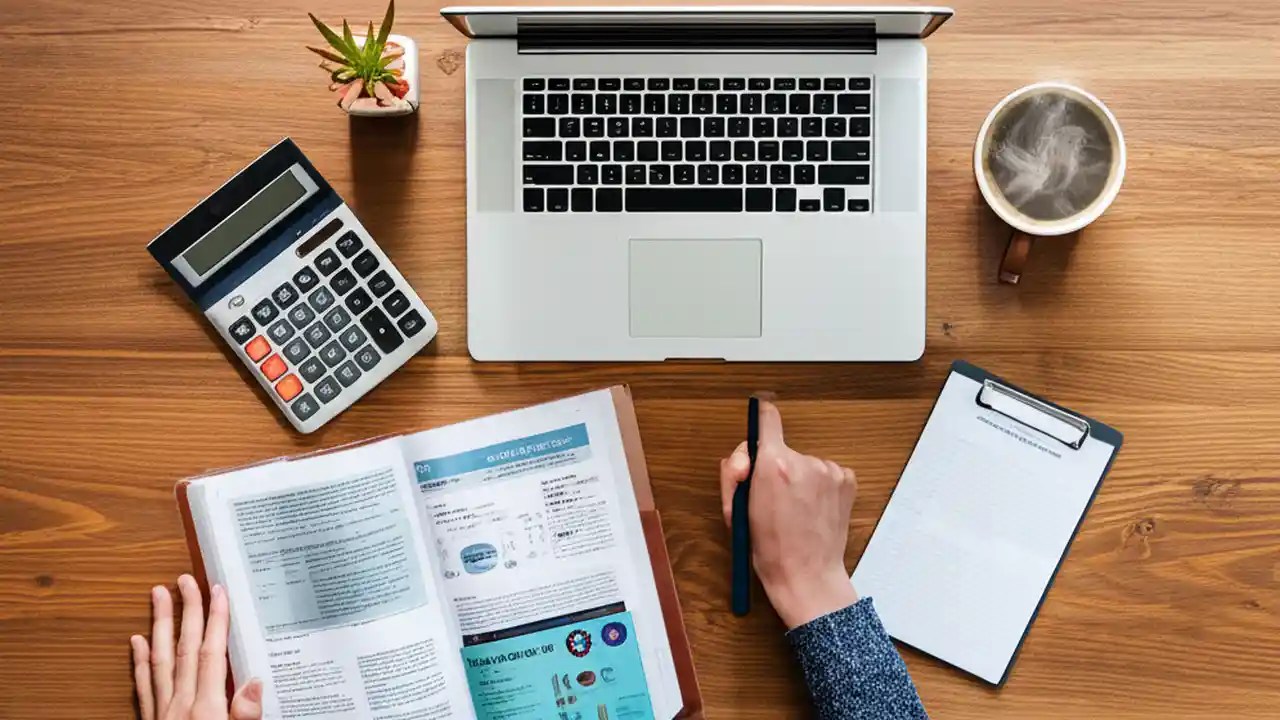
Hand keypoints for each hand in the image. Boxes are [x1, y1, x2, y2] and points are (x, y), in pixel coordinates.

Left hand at [131, 575, 262, 719]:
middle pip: (185, 649)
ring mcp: (162, 711)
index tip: (217, 592)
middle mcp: (181, 705)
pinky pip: (144, 686)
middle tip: (184, 581)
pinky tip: (138, 641)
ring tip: (158, 596)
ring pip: (161, 660)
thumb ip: (246, 716)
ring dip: (160, 625)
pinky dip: (142, 661)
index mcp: (207, 708)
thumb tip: (256, 682)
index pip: (212, 654)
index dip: (216, 620)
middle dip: (187, 611)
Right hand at [720, 399, 859, 628]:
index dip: (761, 419)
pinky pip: (826, 473)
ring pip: (804, 464)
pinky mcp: (847, 482)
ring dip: (797, 478)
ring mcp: (830, 471)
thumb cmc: (767, 548)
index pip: (767, 419)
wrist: (806, 576)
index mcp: (773, 465)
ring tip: (794, 510)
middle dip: (773, 467)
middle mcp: (804, 461)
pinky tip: (812, 509)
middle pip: (782, 450)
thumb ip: (734, 473)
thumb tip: (742, 455)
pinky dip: (818, 486)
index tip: (761, 417)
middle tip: (769, 498)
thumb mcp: (734, 510)